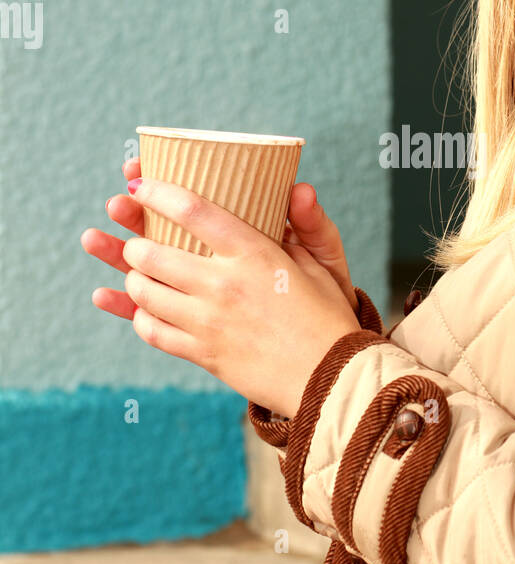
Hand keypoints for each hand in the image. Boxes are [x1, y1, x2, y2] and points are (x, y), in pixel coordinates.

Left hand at [81, 174, 360, 418]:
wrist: (331, 379)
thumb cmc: (327, 317)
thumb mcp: (320, 264)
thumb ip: (301, 226)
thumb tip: (296, 188)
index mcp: (254, 254)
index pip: (192, 211)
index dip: (156, 193)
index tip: (139, 184)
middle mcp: (224, 284)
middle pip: (150, 253)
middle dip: (133, 242)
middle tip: (138, 241)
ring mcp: (209, 322)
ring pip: (144, 293)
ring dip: (134, 279)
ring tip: (141, 275)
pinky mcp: (204, 354)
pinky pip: (153, 331)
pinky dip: (141, 316)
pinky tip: (149, 310)